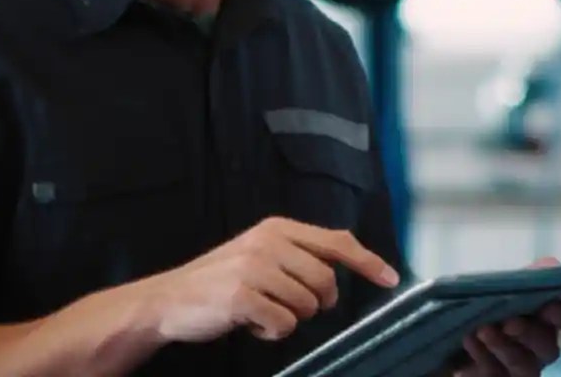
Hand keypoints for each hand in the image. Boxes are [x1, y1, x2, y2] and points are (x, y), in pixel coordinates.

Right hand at [143, 217, 399, 344]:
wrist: (169, 299)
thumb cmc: (220, 280)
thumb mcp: (260, 253)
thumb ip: (298, 253)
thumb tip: (343, 260)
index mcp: (276, 228)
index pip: (336, 242)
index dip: (367, 261)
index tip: (391, 279)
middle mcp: (268, 242)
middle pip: (326, 281)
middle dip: (316, 302)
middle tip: (286, 304)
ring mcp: (254, 268)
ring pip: (306, 306)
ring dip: (288, 318)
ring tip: (258, 310)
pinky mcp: (242, 297)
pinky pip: (283, 324)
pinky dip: (271, 332)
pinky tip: (248, 322)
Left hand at [453, 258, 560, 376]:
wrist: (450, 326)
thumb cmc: (479, 301)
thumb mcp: (497, 282)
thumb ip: (525, 276)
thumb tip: (549, 265)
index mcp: (545, 318)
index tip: (549, 306)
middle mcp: (539, 346)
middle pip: (548, 347)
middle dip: (530, 333)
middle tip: (510, 323)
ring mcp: (520, 367)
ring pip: (524, 365)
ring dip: (504, 346)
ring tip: (482, 330)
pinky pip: (496, 374)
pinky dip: (482, 356)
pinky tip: (469, 341)